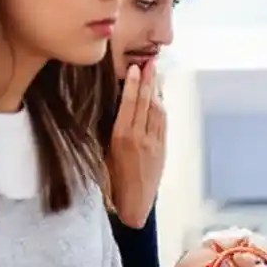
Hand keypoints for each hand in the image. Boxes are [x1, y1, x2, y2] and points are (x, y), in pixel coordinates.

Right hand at [107, 61, 164, 228]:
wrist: (133, 204)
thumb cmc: (111, 182)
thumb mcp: (103, 155)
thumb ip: (110, 132)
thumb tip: (113, 108)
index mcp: (120, 138)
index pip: (129, 104)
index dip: (133, 84)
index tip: (135, 68)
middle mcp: (139, 137)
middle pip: (145, 103)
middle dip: (149, 81)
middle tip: (151, 62)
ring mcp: (154, 142)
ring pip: (157, 111)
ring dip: (156, 91)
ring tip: (156, 73)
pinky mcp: (162, 148)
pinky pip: (162, 123)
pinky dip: (160, 107)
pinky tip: (159, 97)